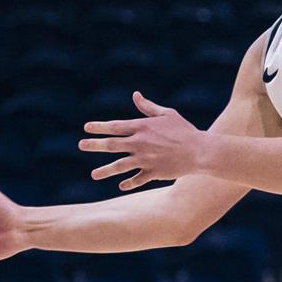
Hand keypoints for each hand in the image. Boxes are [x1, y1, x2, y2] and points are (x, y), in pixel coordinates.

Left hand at [80, 92, 206, 189]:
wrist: (200, 151)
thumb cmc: (184, 130)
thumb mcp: (167, 114)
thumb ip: (148, 107)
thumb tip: (135, 95)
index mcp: (143, 127)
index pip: (115, 126)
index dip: (99, 127)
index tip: (86, 128)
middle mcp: (141, 143)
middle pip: (112, 144)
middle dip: (94, 145)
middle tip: (81, 145)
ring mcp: (146, 159)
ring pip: (120, 165)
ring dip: (105, 170)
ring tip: (94, 175)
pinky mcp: (153, 173)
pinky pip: (136, 179)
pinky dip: (128, 183)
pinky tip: (120, 185)